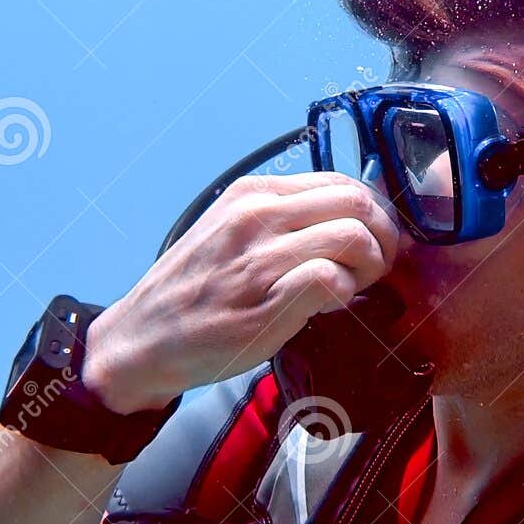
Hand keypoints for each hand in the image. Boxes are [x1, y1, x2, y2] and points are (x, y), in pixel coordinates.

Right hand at [82, 173, 401, 413]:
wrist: (141, 340)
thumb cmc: (194, 292)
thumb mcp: (232, 234)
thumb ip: (284, 221)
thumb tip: (350, 220)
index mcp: (253, 194)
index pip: (342, 182)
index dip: (372, 213)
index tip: (371, 242)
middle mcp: (256, 216)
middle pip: (357, 203)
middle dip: (383, 237)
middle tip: (374, 268)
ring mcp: (259, 258)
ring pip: (351, 235)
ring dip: (369, 267)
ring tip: (351, 289)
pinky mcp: (264, 302)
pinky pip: (330, 278)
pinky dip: (344, 293)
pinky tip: (329, 307)